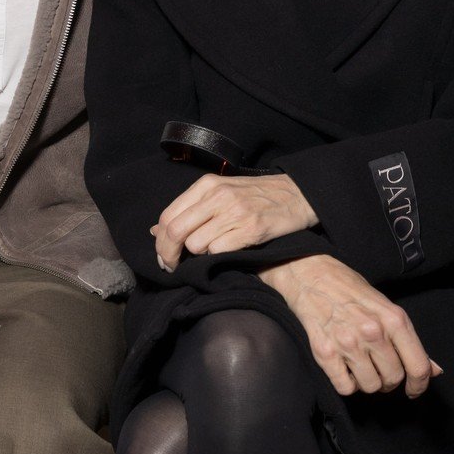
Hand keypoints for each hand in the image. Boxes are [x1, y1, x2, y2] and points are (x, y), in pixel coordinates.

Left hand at [152, 172, 317, 270]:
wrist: (296, 194)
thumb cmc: (254, 195)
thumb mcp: (220, 192)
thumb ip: (190, 209)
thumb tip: (156, 231)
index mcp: (206, 185)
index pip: (168, 216)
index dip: (160, 243)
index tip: (164, 258)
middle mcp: (218, 196)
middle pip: (176, 232)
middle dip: (169, 256)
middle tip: (173, 268)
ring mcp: (234, 211)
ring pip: (195, 244)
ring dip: (198, 255)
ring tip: (211, 251)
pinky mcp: (252, 228)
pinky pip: (218, 251)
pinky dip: (218, 256)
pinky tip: (228, 251)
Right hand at [257, 255, 441, 398]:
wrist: (308, 272)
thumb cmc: (348, 287)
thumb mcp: (385, 306)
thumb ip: (407, 340)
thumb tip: (434, 371)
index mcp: (393, 319)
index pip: (418, 366)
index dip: (419, 385)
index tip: (413, 389)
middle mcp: (373, 332)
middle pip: (393, 379)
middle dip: (388, 379)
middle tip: (377, 367)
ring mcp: (348, 342)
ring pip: (370, 386)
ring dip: (366, 381)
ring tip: (359, 365)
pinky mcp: (324, 352)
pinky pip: (344, 387)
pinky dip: (345, 383)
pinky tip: (343, 367)